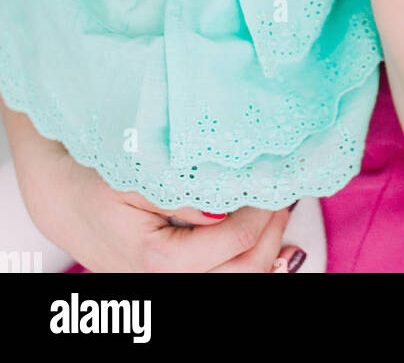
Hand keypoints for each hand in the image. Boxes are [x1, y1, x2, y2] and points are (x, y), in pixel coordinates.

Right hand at [3, 104, 292, 272]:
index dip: (262, 211)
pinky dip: (250, 262)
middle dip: (272, 232)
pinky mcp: (171, 281)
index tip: (274, 179)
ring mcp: (167, 286)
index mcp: (155, 258)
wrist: (62, 196)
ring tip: (278, 211)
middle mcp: (164, 284)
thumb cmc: (97, 176)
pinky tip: (271, 243)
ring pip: (236, 281)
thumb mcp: (135, 172)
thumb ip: (182, 191)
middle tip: (283, 194)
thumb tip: (227, 204)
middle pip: (243, 272)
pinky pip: (221, 279)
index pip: (234, 242)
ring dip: (267, 249)